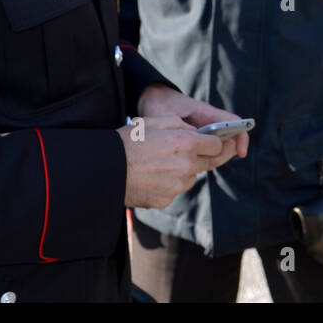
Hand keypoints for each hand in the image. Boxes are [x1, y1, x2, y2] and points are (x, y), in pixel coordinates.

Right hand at [118, 116, 237, 208]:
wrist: (105, 170)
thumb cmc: (128, 142)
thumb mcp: (154, 122)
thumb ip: (180, 125)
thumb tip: (195, 132)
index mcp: (186, 144)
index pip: (217, 146)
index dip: (213, 143)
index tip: (209, 143)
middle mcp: (186, 166)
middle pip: (206, 163)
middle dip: (197, 156)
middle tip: (178, 152)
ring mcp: (177, 186)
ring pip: (190, 177)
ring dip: (183, 171)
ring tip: (159, 164)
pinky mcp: (166, 200)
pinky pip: (175, 190)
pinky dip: (168, 184)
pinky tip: (151, 176)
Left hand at [136, 83, 249, 158]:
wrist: (153, 99)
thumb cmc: (162, 104)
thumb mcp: (168, 115)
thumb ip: (180, 129)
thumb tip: (194, 142)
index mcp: (207, 113)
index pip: (233, 122)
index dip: (241, 137)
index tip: (240, 152)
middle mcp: (209, 123)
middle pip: (227, 141)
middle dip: (224, 154)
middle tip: (210, 164)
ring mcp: (204, 132)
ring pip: (217, 149)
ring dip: (212, 158)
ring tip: (196, 165)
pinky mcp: (195, 140)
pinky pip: (206, 152)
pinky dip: (203, 160)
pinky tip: (190, 166)